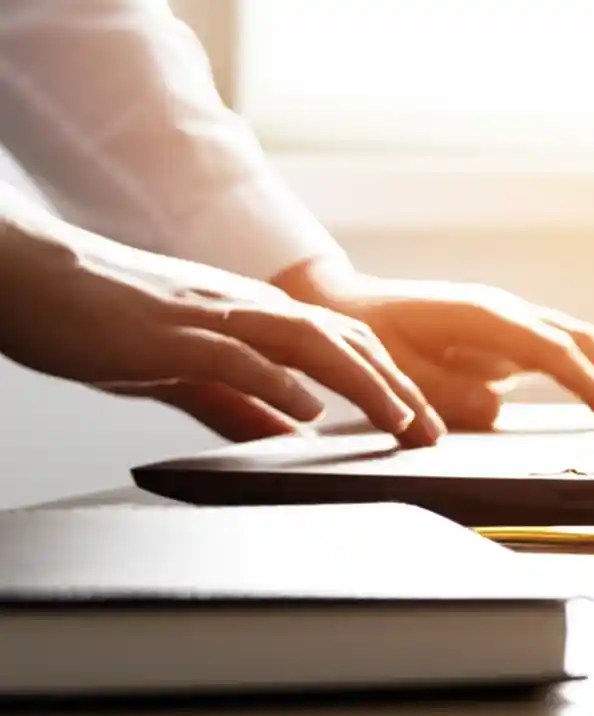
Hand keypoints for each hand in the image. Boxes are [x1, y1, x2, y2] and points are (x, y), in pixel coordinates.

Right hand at [0, 199, 443, 446]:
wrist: (32, 280)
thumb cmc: (104, 321)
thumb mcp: (187, 371)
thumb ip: (239, 403)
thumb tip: (289, 435)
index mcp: (252, 315)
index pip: (341, 344)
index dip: (389, 382)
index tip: (422, 423)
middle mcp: (245, 307)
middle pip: (343, 340)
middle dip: (398, 387)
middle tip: (432, 432)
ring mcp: (212, 316)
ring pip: (307, 341)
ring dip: (361, 382)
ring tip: (398, 419)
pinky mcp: (170, 333)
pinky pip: (236, 356)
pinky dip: (277, 383)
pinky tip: (307, 411)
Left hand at [275, 258, 593, 429]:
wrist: (347, 307)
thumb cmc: (368, 338)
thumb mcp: (398, 372)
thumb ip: (446, 393)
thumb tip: (498, 410)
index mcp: (484, 315)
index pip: (554, 350)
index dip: (589, 384)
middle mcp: (506, 312)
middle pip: (582, 340)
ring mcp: (509, 323)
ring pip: (578, 344)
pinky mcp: (506, 339)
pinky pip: (560, 355)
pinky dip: (593, 375)